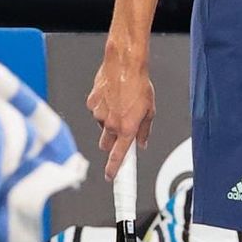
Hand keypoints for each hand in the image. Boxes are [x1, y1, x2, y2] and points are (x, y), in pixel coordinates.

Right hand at [86, 48, 155, 181]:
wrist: (124, 64)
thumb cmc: (138, 84)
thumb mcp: (150, 110)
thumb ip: (145, 130)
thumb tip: (142, 142)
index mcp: (127, 128)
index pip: (118, 156)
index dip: (114, 169)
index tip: (111, 177)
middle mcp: (111, 124)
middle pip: (105, 144)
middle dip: (111, 143)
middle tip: (119, 131)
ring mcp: (99, 114)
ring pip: (101, 126)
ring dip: (108, 121)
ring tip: (120, 105)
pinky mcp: (91, 103)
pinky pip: (96, 111)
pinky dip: (102, 108)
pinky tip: (111, 97)